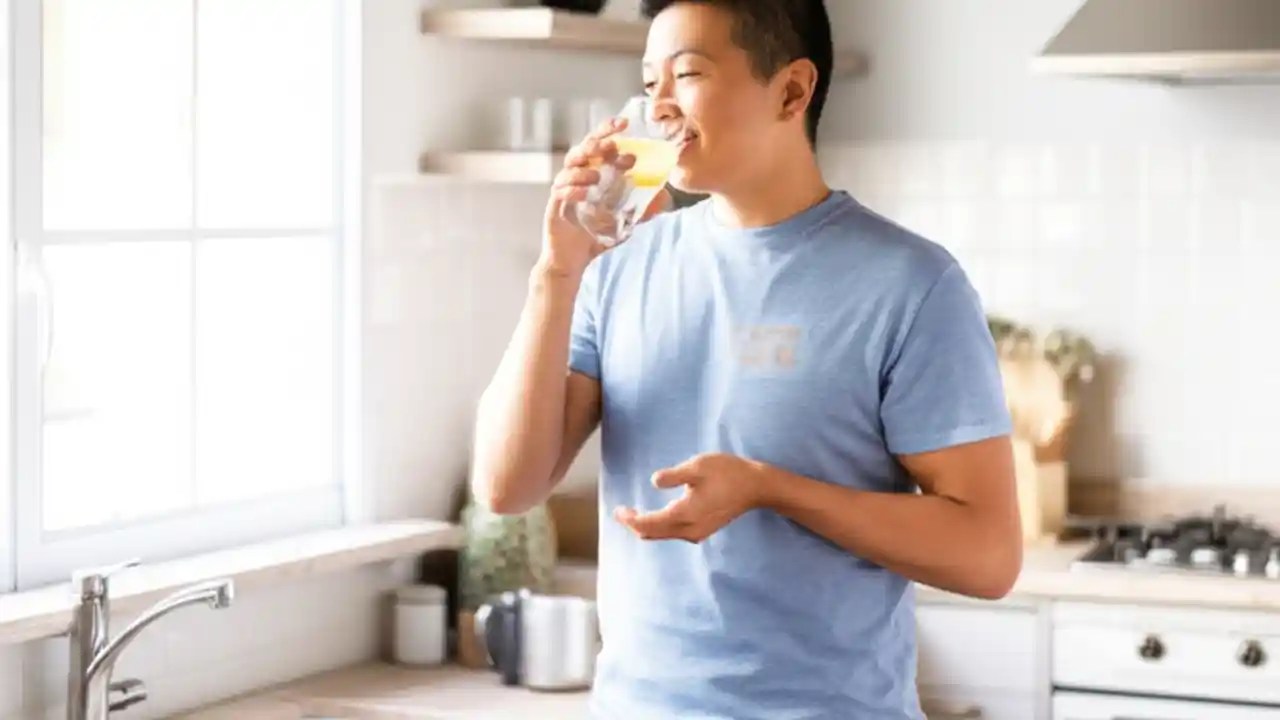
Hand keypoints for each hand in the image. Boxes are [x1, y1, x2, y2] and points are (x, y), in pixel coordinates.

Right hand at [540, 119, 672, 277]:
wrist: (573, 262)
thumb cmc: (595, 237)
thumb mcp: (624, 222)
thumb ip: (641, 208)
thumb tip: (665, 198)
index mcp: (591, 175)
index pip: (598, 146)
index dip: (608, 132)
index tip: (624, 125)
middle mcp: (575, 179)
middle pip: (581, 151)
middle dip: (595, 144)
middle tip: (611, 144)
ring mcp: (563, 192)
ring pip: (568, 170)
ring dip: (583, 169)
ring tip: (596, 175)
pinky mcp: (554, 209)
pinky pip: (560, 193)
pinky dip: (572, 191)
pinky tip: (584, 194)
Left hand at [614, 454, 766, 542]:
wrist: (756, 487)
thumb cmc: (728, 473)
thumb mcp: (698, 467)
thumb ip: (673, 476)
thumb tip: (654, 482)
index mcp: (684, 514)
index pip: (648, 524)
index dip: (629, 519)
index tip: (617, 510)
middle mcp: (689, 529)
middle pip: (652, 534)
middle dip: (634, 524)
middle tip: (621, 512)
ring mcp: (697, 532)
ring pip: (663, 535)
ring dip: (647, 526)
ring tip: (634, 513)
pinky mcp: (703, 530)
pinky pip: (674, 533)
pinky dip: (660, 527)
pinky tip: (657, 515)